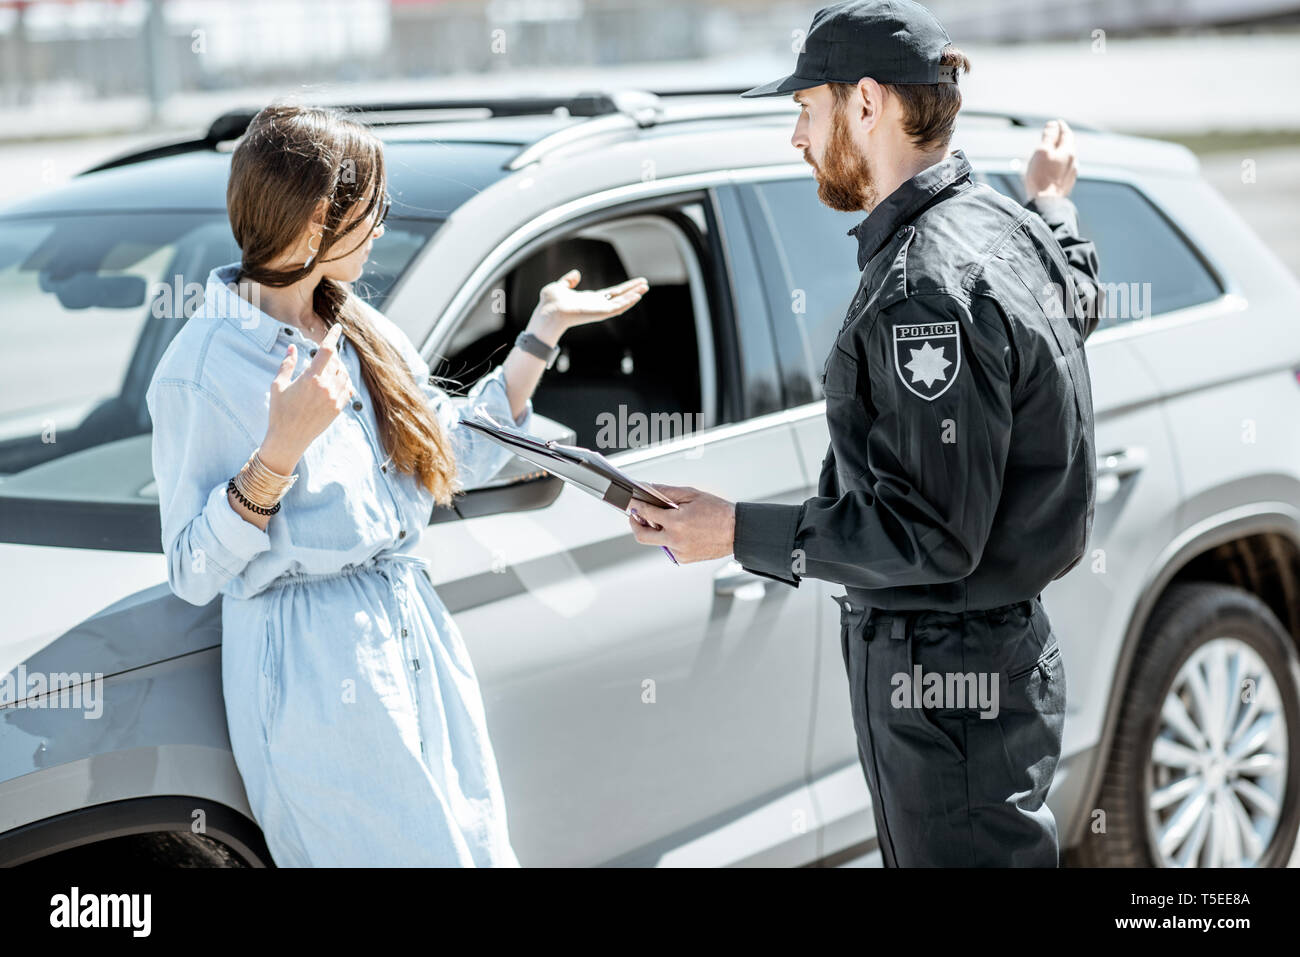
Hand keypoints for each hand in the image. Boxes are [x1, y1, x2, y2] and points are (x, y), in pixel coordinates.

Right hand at [261, 323, 353, 471]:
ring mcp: (334, 399)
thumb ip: (288, 364)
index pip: (327, 351)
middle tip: (323, 355)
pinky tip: (336, 382)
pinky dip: (344, 382)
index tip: (338, 327)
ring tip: (328, 369)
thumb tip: (293, 347)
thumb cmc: (279, 411)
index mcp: (311, 378)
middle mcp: (326, 387)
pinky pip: (348, 390)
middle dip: (332, 355)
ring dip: (338, 368)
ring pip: (345, 375)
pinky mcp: (338, 409)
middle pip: (336, 362)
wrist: (289, 439)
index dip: (333, 336)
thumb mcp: (278, 385)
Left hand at [534, 269, 648, 337]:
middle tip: (645, 284)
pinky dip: (627, 302)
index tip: (633, 283)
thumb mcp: (560, 287)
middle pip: (619, 296)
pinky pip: (617, 308)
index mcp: (589, 299)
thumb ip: (568, 281)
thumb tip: (576, 274)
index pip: (610, 293)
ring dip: (633, 294)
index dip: (623, 288)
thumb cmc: (549, 303)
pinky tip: (637, 296)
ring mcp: (599, 310)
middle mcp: (596, 305)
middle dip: (632, 290)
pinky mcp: (600, 313)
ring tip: (645, 287)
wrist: (548, 312)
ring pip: (621, 302)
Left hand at [627, 483, 735, 563]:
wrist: (737, 532)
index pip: (645, 513)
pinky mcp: (684, 558)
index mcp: (676, 522)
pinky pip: (669, 548)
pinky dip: (670, 538)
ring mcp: (679, 551)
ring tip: (665, 520)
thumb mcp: (692, 495)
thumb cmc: (718, 512)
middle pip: (642, 535)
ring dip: (655, 531)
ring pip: (656, 542)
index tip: (630, 502)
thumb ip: (667, 492)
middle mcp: (675, 539)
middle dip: (634, 524)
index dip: (635, 506)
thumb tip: (649, 487)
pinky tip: (682, 530)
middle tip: (635, 516)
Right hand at [1024, 119, 1077, 200]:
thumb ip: (1049, 136)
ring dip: (1061, 151)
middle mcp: (1072, 162)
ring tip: (1053, 150)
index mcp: (1068, 151)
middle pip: (1069, 145)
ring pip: (1067, 157)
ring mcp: (1071, 174)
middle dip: (1062, 138)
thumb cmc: (1041, 177)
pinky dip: (1059, 163)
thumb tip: (1053, 124)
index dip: (1060, 127)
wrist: (1045, 203)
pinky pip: (1065, 168)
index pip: (1066, 133)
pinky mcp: (1066, 184)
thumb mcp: (1042, 151)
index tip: (1056, 122)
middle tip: (1055, 134)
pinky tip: (1054, 167)